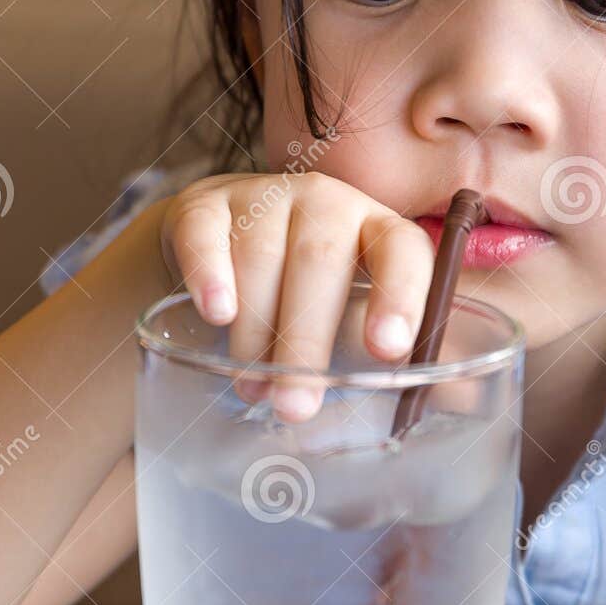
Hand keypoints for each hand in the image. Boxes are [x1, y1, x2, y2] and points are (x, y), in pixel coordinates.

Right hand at [159, 170, 436, 419]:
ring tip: (252, 387)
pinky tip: (216, 314)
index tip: (387, 349)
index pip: (401, 250)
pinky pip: (205, 237)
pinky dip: (210, 276)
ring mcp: (263, 197)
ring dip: (256, 333)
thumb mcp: (342, 310)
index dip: (398, 297)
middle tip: (296, 407)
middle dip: (307, 342)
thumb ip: (366, 347)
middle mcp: (324, 202)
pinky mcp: (204, 205)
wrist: (216, 241)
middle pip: (320, 261)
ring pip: (260, 258)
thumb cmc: (297, 291)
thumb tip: (384, 405)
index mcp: (374, 228)